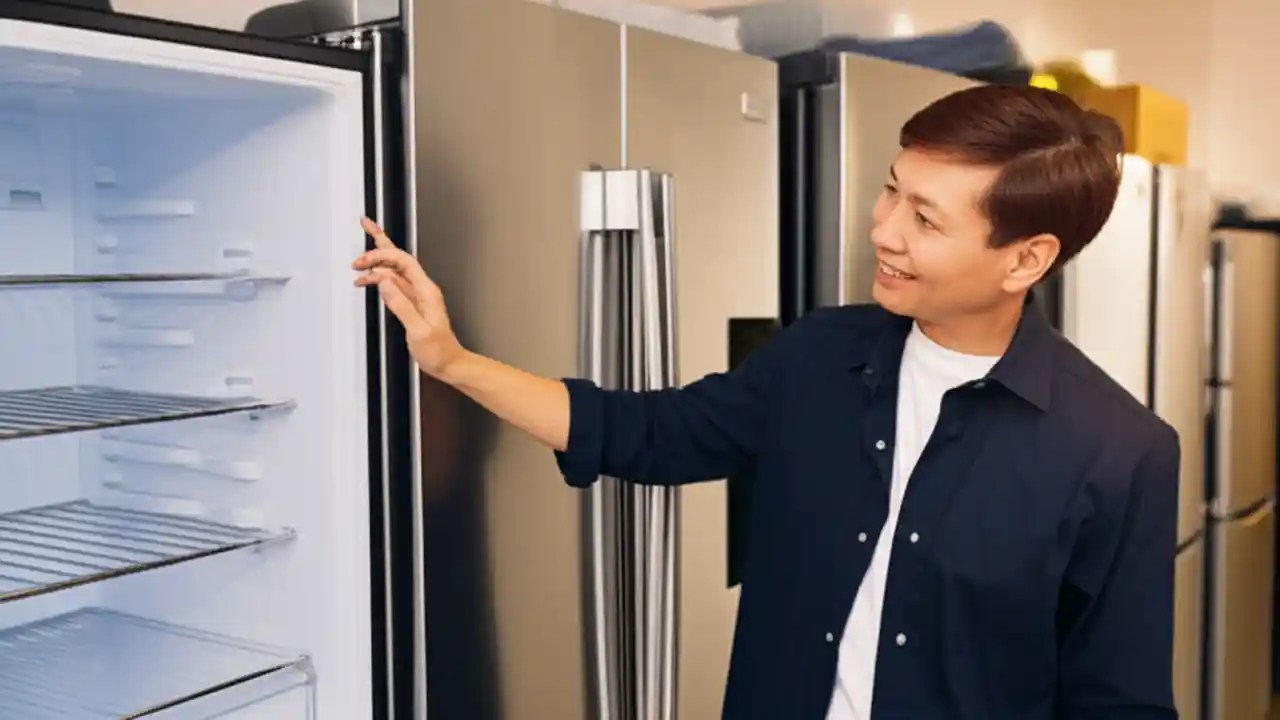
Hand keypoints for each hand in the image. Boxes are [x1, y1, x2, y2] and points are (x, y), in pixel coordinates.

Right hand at [353, 217, 467, 378]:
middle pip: (399, 259)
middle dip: (380, 245)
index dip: (382, 255)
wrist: (449, 363)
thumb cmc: (439, 351)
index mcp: (426, 291)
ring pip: (394, 271)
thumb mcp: (419, 330)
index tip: (364, 260)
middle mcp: (422, 289)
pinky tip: (369, 280)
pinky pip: (394, 284)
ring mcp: (417, 296)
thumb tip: (384, 283)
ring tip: (357, 266)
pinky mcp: (412, 304)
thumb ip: (401, 305)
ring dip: (375, 266)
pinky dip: (379, 279)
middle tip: (362, 236)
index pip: (403, 262)